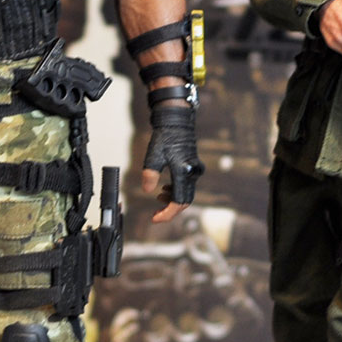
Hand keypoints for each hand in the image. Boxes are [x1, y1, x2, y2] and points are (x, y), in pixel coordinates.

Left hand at [141, 105, 203, 223]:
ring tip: (158, 199)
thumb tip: (148, 191)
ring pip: (186, 194)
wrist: (176, 122)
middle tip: (155, 214)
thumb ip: (149, 175)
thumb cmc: (164, 136)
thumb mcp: (153, 156)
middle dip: (170, 210)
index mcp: (183, 172)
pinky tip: (164, 189)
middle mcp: (191, 174)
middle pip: (185, 201)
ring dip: (172, 200)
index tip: (155, 219)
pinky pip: (186, 186)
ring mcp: (193, 171)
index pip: (178, 202)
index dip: (167, 214)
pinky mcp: (192, 168)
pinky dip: (175, 191)